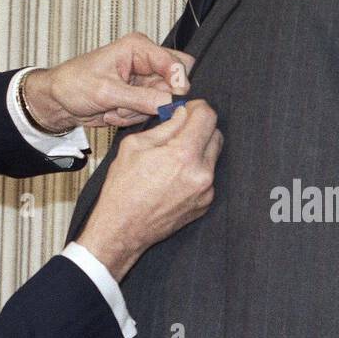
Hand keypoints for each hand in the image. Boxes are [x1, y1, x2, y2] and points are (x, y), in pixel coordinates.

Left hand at [22, 32, 192, 130]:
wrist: (58, 101)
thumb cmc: (73, 84)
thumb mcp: (107, 92)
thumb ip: (141, 98)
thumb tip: (170, 103)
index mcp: (138, 48)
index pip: (176, 62)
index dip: (179, 83)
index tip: (170, 102)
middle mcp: (144, 61)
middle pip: (175, 82)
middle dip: (157, 100)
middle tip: (135, 106)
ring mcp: (143, 81)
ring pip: (163, 101)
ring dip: (139, 111)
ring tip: (114, 108)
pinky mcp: (139, 97)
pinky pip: (151, 112)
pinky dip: (133, 117)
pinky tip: (113, 112)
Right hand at [76, 100, 221, 280]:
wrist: (123, 229)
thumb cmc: (123, 188)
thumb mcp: (134, 145)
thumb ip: (165, 126)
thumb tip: (181, 113)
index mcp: (183, 155)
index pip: (207, 116)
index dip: (197, 108)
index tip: (187, 110)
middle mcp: (201, 173)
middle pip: (216, 134)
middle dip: (199, 127)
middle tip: (179, 130)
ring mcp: (206, 191)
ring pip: (213, 156)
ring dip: (198, 149)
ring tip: (173, 156)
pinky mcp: (205, 203)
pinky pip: (208, 176)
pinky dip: (196, 170)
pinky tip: (174, 176)